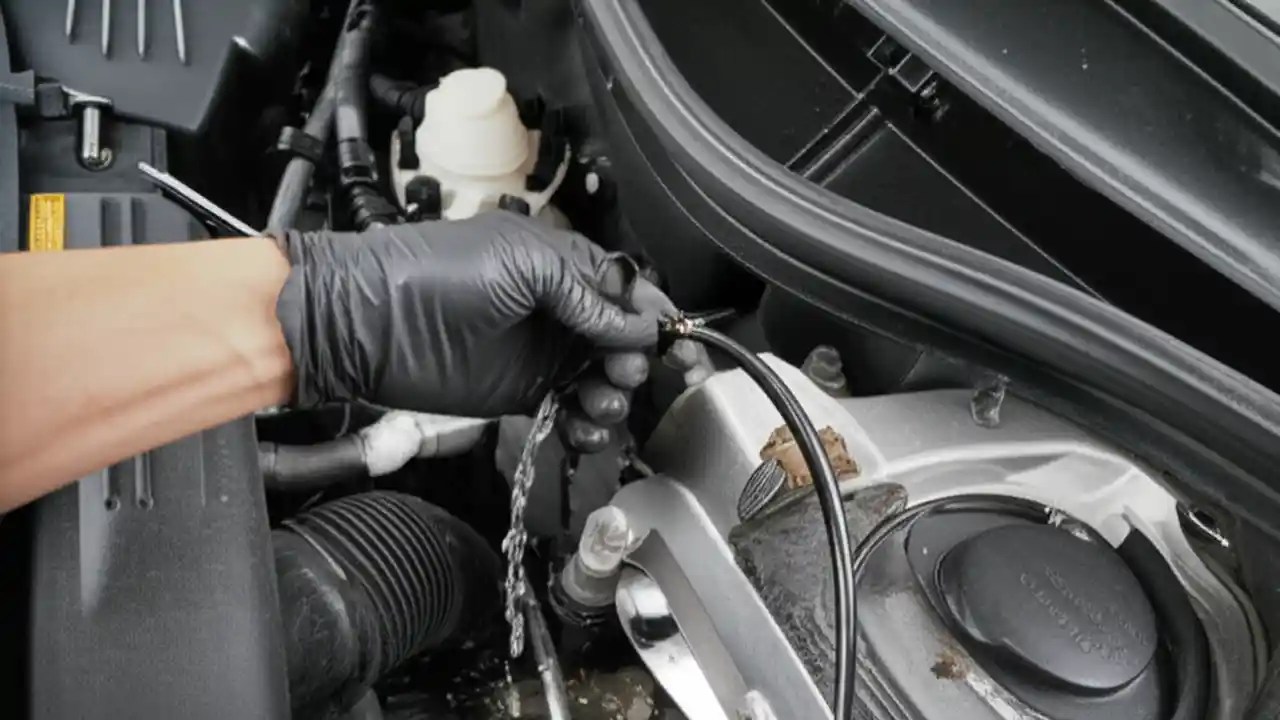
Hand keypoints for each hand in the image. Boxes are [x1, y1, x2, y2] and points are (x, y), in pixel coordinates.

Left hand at [273, 211, 669, 443]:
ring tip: (599, 405)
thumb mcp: (520, 267)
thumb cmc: (432, 276)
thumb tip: (636, 327)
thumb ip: (584, 295)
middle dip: (636, 363)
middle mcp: (557, 310)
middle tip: (624, 375)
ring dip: (613, 398)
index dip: (657, 320)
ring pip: (601, 380)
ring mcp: (540, 353)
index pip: (628, 292)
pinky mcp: (521, 392)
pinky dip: (586, 423)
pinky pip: (571, 410)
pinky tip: (584, 428)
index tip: (679, 349)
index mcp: (562, 267)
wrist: (368, 324)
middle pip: (623, 342)